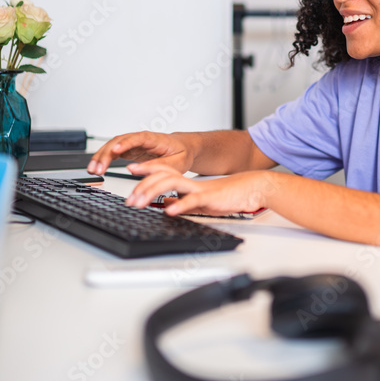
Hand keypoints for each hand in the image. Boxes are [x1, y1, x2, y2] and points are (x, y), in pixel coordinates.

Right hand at [87, 131, 193, 175]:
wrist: (184, 148)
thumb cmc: (181, 153)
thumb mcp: (176, 163)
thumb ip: (157, 166)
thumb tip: (134, 170)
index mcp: (155, 139)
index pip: (137, 138)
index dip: (125, 143)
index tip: (115, 150)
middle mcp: (141, 139)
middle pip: (120, 141)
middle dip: (107, 154)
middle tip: (98, 168)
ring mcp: (134, 144)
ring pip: (113, 146)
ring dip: (101, 157)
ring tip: (92, 170)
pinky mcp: (130, 150)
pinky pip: (113, 152)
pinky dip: (104, 160)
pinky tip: (96, 168)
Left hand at [125, 162, 273, 216]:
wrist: (250, 189)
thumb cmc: (228, 195)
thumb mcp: (199, 200)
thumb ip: (182, 202)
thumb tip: (167, 206)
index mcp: (187, 182)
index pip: (162, 171)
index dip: (146, 169)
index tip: (129, 170)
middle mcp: (189, 182)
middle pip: (161, 177)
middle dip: (142, 186)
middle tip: (129, 199)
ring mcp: (198, 189)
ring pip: (170, 184)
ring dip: (152, 193)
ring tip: (140, 203)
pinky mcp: (208, 198)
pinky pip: (191, 200)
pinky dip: (179, 205)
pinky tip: (169, 211)